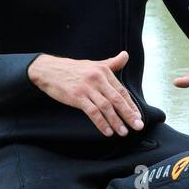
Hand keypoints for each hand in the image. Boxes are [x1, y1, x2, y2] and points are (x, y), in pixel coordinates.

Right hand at [27, 51, 144, 136]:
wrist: (49, 70)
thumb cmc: (73, 69)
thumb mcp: (94, 64)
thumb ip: (111, 63)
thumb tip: (126, 55)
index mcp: (104, 71)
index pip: (121, 91)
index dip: (131, 105)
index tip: (139, 116)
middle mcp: (98, 79)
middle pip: (117, 99)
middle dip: (129, 114)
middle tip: (138, 126)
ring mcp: (87, 88)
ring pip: (106, 107)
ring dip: (116, 121)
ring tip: (123, 132)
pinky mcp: (77, 96)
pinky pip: (92, 112)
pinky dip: (101, 123)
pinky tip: (107, 131)